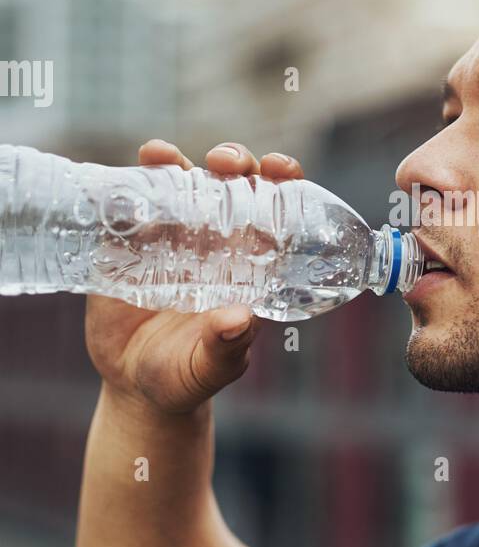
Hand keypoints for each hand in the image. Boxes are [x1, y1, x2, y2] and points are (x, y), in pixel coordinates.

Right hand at [84, 140, 304, 414]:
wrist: (135, 388)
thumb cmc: (185, 377)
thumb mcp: (208, 369)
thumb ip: (225, 347)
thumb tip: (241, 319)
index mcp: (249, 261)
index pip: (276, 209)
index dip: (284, 181)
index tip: (282, 168)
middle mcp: (213, 240)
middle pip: (230, 184)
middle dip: (232, 161)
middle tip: (225, 164)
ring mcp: (168, 238)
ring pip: (178, 183)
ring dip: (174, 163)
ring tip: (163, 158)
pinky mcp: (125, 245)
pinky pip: (127, 206)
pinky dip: (126, 186)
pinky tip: (125, 181)